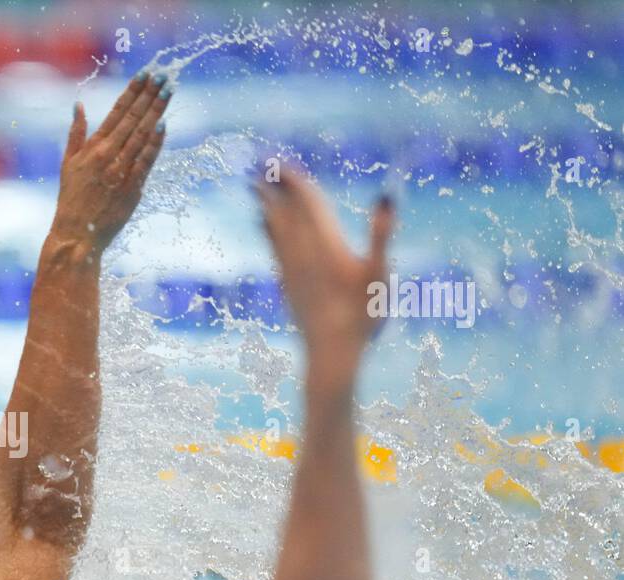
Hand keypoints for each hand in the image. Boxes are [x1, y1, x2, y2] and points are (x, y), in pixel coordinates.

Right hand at [50, 71, 170, 252]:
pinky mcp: (132, 188)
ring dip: (156, 112)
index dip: (132, 92)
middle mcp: (107, 155)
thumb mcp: (67, 163)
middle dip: (149, 96)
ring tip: (168, 92)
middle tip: (163, 76)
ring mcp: (121, 171)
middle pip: (133, 119)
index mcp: (92, 147)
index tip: (145, 74)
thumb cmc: (71, 200)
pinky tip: (163, 125)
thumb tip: (78, 105)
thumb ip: (75, 133)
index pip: (117, 112)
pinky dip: (155, 143)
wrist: (77, 234)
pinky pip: (146, 160)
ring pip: (142, 135)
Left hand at [256, 168, 394, 385]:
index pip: (306, 203)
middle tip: (260, 161)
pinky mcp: (286, 285)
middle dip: (273, 185)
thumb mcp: (379, 274)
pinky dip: (268, 229)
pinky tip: (264, 223)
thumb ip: (381, 233)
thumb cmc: (362, 316)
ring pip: (274, 228)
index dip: (294, 180)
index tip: (281, 161)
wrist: (330, 354)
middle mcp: (302, 254)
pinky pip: (273, 247)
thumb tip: (387, 196)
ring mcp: (291, 270)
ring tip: (255, 184)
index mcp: (325, 245)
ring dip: (266, 203)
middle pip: (284, 211)